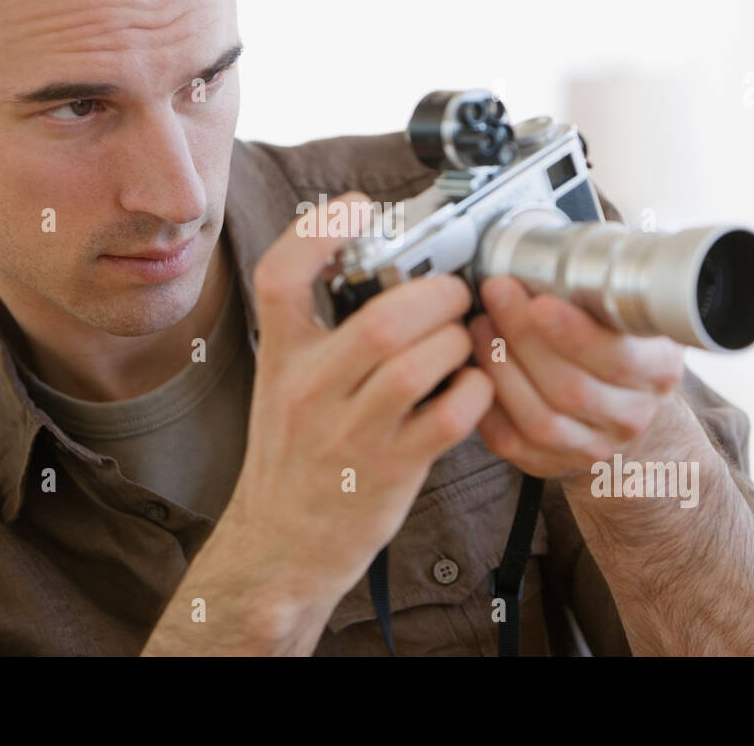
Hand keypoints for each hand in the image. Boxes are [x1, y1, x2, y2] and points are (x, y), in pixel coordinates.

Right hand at [220, 192, 495, 605]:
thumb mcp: (285, 383)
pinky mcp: (390, 470)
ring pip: (417, 365)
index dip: (319, 231)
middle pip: (381, 320)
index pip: (280, 277)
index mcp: (282, 357)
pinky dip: (473, 392)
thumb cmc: (293, 457)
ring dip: (457, 342)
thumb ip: (319, 330)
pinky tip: (471, 387)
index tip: (359, 208)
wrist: (279, 545)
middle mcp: (309, 390)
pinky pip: (447, 417)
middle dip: (435, 294)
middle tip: (451, 292)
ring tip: (462, 340)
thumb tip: (379, 268)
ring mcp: (349, 433)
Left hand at [467, 275, 685, 480]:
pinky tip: (473, 368)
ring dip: (501, 368)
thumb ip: (606, 284)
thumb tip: (557, 244)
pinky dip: (487, 403)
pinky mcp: (552, 465)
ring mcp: (592, 446)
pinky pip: (512, 441)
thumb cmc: (614, 342)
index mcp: (657, 370)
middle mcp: (631, 415)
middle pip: (571, 388)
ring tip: (479, 326)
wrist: (619, 408)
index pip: (620, 358)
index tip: (541, 301)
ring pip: (541, 419)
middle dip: (524, 338)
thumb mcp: (629, 309)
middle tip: (496, 294)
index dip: (576, 333)